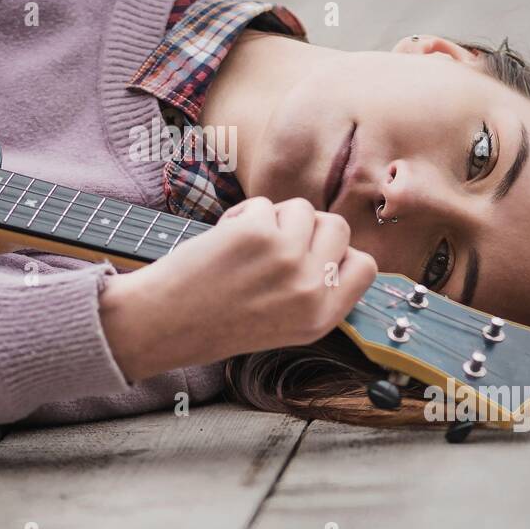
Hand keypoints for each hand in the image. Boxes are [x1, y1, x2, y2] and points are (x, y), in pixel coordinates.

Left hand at [99, 197, 377, 380]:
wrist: (164, 323)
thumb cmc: (218, 321)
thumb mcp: (285, 324)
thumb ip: (316, 290)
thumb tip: (338, 246)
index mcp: (322, 317)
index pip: (365, 266)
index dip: (339, 254)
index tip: (312, 256)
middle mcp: (311, 289)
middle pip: (336, 226)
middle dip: (304, 228)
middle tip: (272, 248)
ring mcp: (287, 259)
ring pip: (301, 208)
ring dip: (273, 218)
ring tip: (246, 247)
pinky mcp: (257, 234)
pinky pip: (263, 204)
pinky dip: (241, 215)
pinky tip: (224, 241)